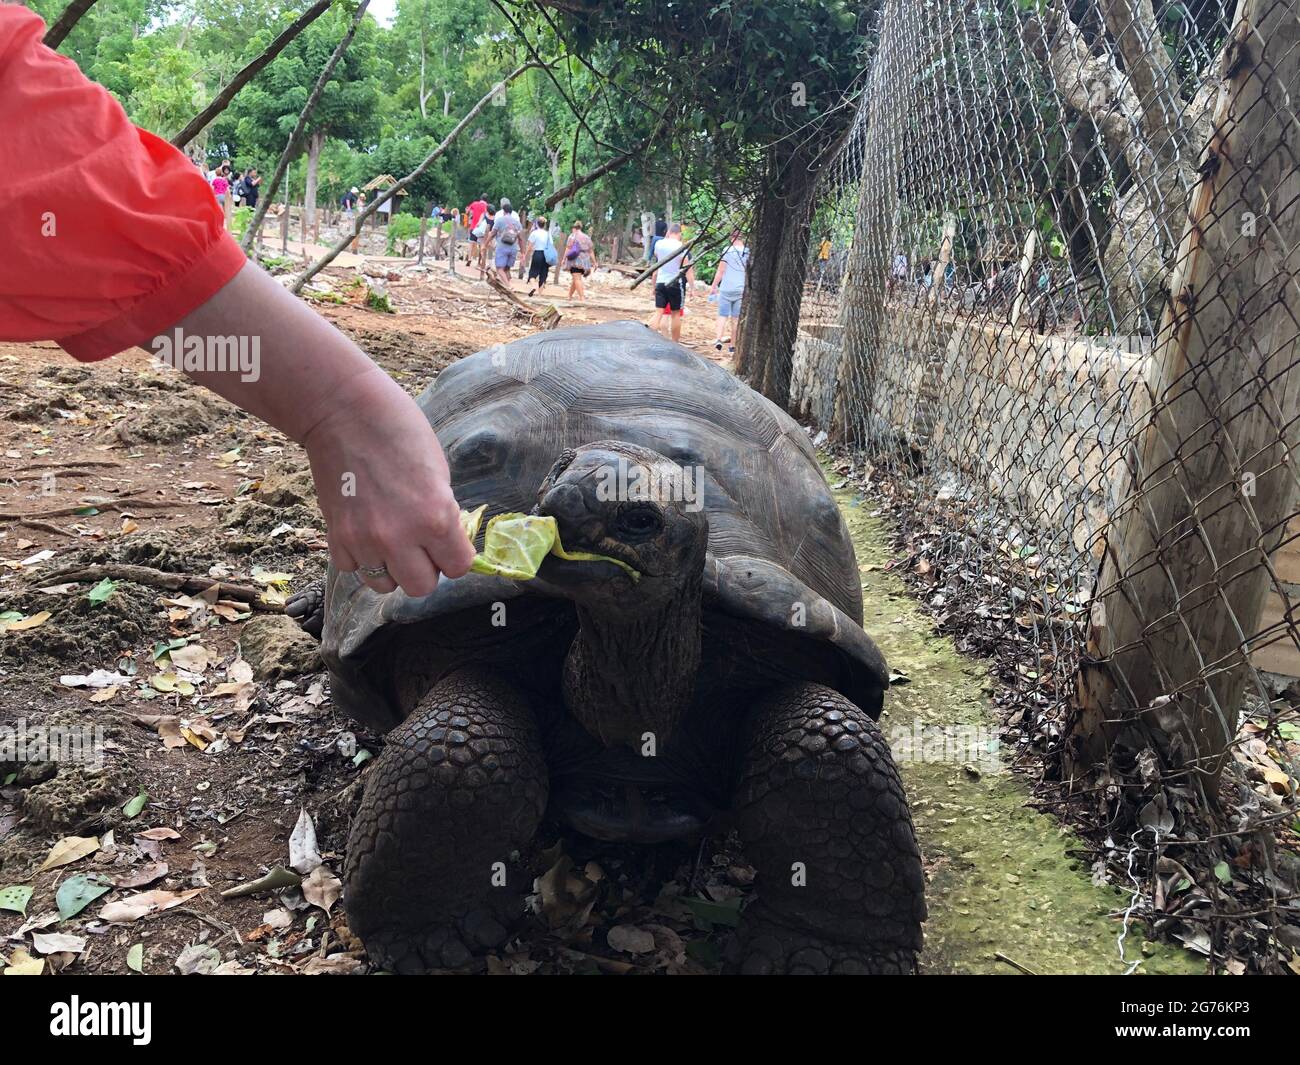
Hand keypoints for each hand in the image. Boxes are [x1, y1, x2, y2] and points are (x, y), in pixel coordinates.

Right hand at [300, 370, 475, 596]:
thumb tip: (444, 541)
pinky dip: (361, 557)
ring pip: (384, 585)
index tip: (450, 543)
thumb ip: (442, 513)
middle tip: (422, 545)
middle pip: (421, 587)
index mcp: (435, 518)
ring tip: (392, 542)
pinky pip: (353, 568)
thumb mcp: (439, 472)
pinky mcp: (336, 536)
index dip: (456, 556)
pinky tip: (365, 532)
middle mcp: (400, 537)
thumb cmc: (399, 430)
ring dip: (392, 569)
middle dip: (427, 569)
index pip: (458, 568)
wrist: (344, 411)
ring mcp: (364, 540)